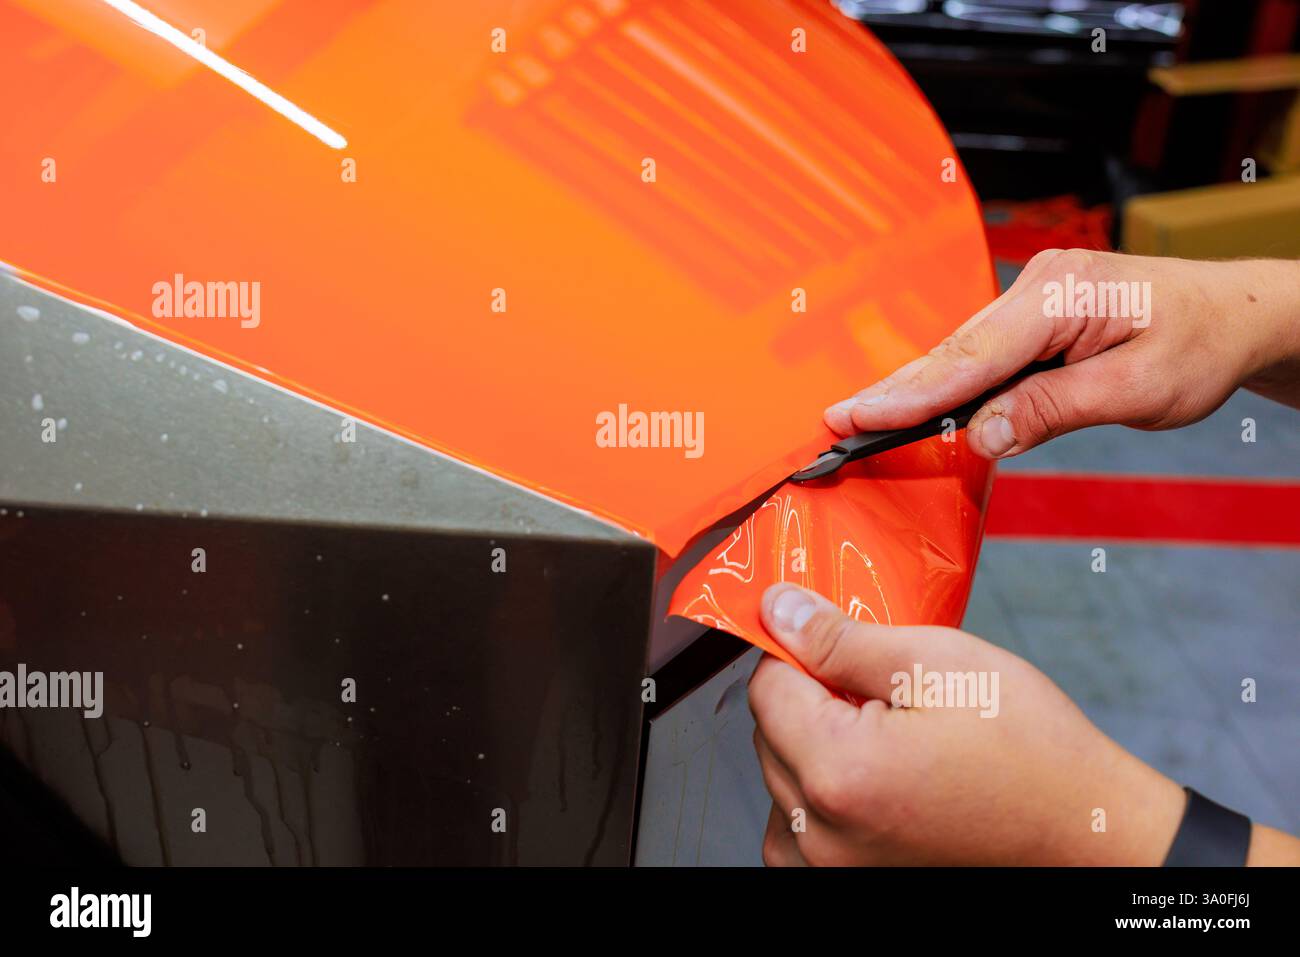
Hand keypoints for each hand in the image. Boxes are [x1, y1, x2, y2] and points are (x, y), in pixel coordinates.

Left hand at [749, 583, 1185, 865]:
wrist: (1087, 831)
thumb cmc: (1032, 753)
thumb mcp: (939, 664)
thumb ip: (840, 639)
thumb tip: (778, 609)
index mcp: (839, 772)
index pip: (767, 686)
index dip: (805, 654)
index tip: (842, 648)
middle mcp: (824, 835)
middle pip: (770, 735)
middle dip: (813, 702)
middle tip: (883, 693)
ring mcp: (834, 870)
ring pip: (780, 782)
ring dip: (814, 750)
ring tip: (888, 739)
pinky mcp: (849, 884)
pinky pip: (799, 833)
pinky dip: (821, 801)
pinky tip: (877, 780)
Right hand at [823, 251, 1299, 457]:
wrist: (1237, 314)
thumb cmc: (1201, 342)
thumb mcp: (1138, 389)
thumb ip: (1053, 408)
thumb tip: (981, 435)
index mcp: (1063, 294)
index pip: (970, 356)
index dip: (910, 394)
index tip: (857, 417)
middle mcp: (1038, 285)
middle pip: (951, 351)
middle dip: (892, 390)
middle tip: (835, 421)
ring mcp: (1034, 296)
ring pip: (960, 352)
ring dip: (914, 389)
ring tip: (861, 419)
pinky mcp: (1034, 313)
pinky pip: (979, 352)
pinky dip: (946, 381)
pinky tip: (915, 403)